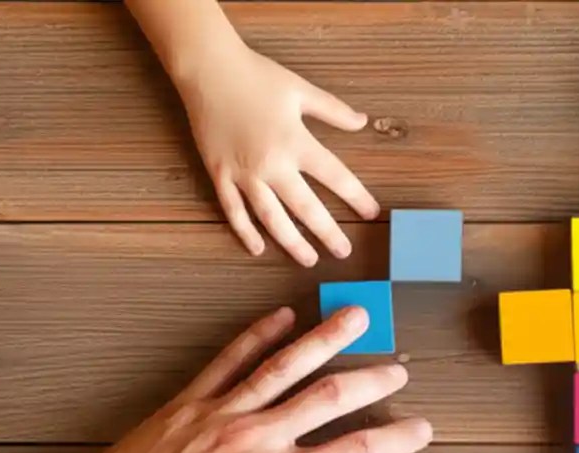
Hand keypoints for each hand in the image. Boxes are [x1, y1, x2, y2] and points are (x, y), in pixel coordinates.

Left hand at [0, 306, 429, 452]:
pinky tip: (283, 317)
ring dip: (326, 338)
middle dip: (372, 381)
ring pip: (286, 365)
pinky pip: (230, 359)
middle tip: (400, 369)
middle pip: (328, 397)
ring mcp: (218, 415)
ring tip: (357, 316)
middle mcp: (253, 439)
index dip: (395, 439)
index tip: (422, 429)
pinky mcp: (185, 404)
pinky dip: (259, 335)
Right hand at [178, 42, 380, 265]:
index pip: (335, 176)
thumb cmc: (257, 76)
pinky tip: (258, 249)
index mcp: (296, 142)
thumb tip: (363, 121)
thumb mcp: (301, 90)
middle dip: (327, 233)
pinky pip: (233, 211)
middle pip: (305, 208)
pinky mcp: (219, 174)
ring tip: (308, 259)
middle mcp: (272, 164)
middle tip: (343, 252)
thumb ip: (334, 110)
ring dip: (291, 242)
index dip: (356, 197)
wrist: (207, 68)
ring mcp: (243, 173)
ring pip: (271, 218)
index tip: (371, 213)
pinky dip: (245, 232)